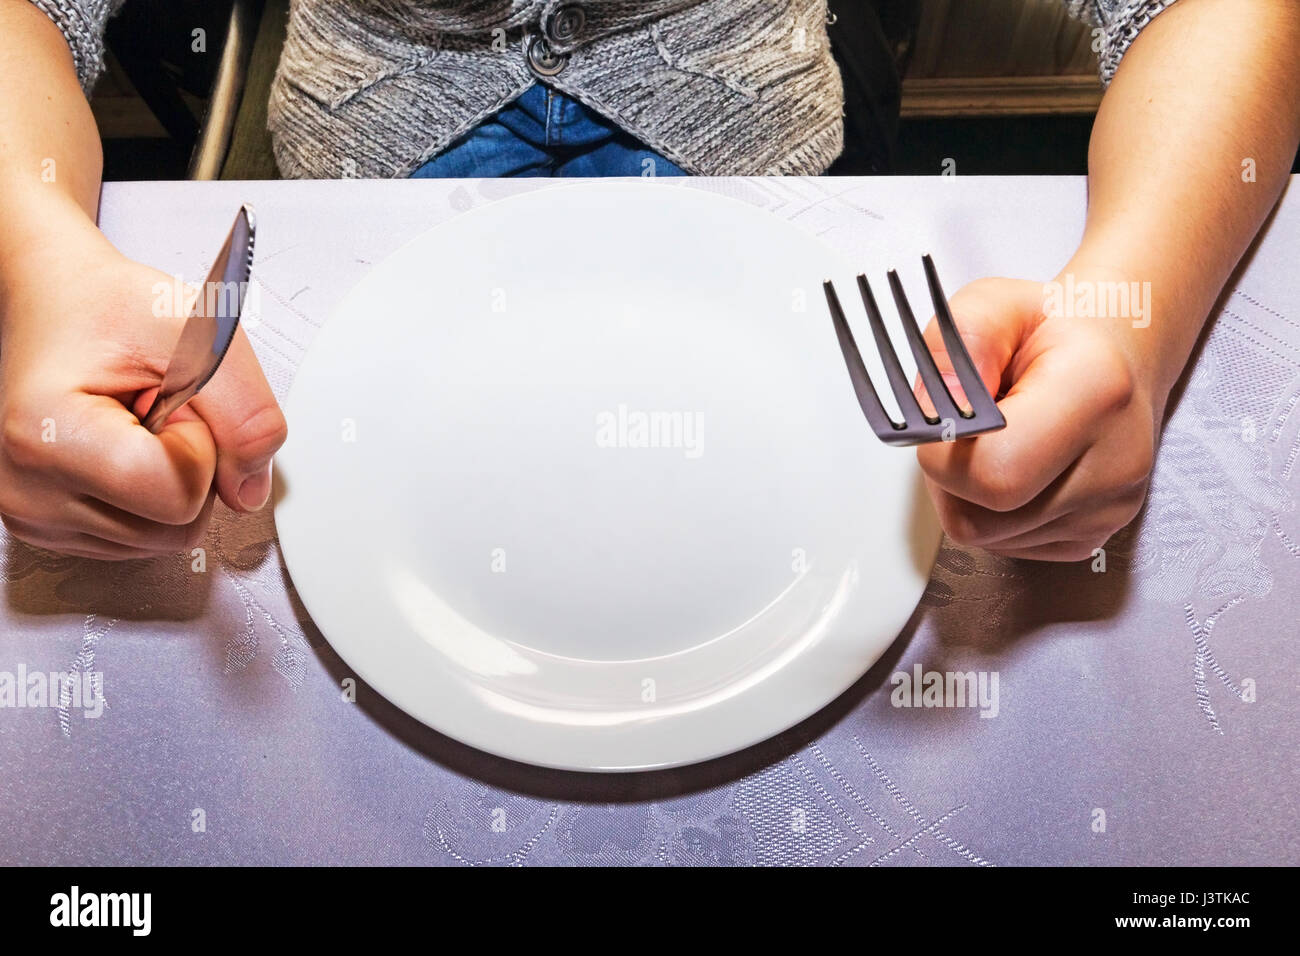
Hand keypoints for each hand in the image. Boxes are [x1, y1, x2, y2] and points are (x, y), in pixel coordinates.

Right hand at [0, 222, 286, 558]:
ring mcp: (36, 517)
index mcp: (45, 435)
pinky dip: (153, 496)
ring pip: (166, 539)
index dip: (200, 446)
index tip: (169, 398)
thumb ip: (245, 412)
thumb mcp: (197, 332)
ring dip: (176, 480)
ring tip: (139, 423)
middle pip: (177, 528)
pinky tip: (126, 448)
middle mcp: (27, 491)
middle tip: (157, 407)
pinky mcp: (51, 529)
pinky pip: (144, 538)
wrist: (56, 304)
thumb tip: (249, 492)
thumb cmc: (110, 308)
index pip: (178, 497)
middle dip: (192, 465)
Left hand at [914, 271, 1161, 561]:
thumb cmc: (1051, 332)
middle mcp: (1115, 460)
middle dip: (947, 477)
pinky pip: (1007, 545)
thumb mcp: (992, 304)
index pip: (993, 470)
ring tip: (988, 443)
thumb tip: (935, 409)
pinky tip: (1011, 467)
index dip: (945, 452)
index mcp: (1097, 390)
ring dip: (964, 495)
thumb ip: (955, 345)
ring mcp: (1109, 507)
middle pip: (982, 516)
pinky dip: (991, 512)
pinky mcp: (1093, 536)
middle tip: (959, 431)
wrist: (1116, 354)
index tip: (946, 418)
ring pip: (986, 536)